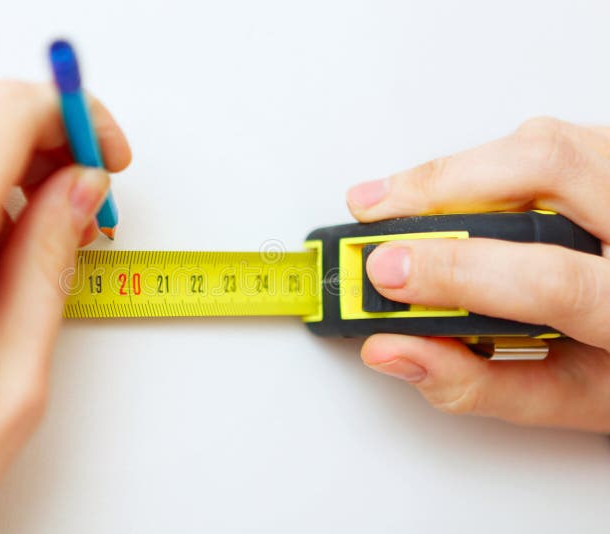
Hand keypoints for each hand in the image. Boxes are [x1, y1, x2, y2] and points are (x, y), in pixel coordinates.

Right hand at [347, 117, 609, 432]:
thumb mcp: (562, 397)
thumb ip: (474, 383)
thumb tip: (392, 348)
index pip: (549, 279)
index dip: (456, 269)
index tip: (386, 273)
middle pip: (545, 166)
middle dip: (441, 184)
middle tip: (374, 209)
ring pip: (546, 141)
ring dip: (460, 168)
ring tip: (404, 198)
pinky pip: (555, 137)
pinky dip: (492, 158)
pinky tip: (464, 188)